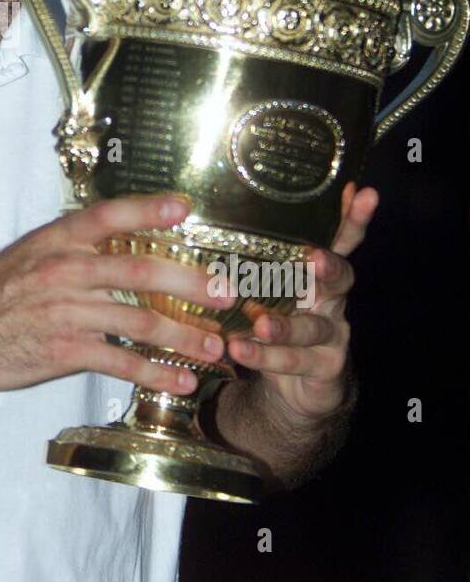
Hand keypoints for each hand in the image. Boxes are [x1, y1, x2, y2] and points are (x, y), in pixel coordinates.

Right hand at [0, 193, 235, 398]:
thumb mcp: (28, 256)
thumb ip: (71, 250)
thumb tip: (122, 245)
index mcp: (55, 241)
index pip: (108, 216)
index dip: (148, 209)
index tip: (185, 208)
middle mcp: (63, 270)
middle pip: (139, 271)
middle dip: (190, 282)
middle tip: (225, 293)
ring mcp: (64, 312)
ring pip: (139, 321)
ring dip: (185, 336)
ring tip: (215, 347)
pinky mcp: (62, 351)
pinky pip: (121, 360)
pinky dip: (156, 373)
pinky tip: (180, 381)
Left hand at [225, 182, 379, 421]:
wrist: (295, 388)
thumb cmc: (277, 319)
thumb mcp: (269, 286)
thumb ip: (256, 260)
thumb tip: (218, 211)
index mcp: (319, 273)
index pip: (342, 240)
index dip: (354, 218)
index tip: (362, 192)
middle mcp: (333, 300)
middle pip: (340, 279)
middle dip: (329, 268)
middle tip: (314, 259)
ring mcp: (333, 336)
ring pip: (312, 328)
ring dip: (285, 326)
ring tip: (260, 324)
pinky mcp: (325, 368)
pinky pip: (295, 361)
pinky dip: (265, 356)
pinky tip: (239, 349)